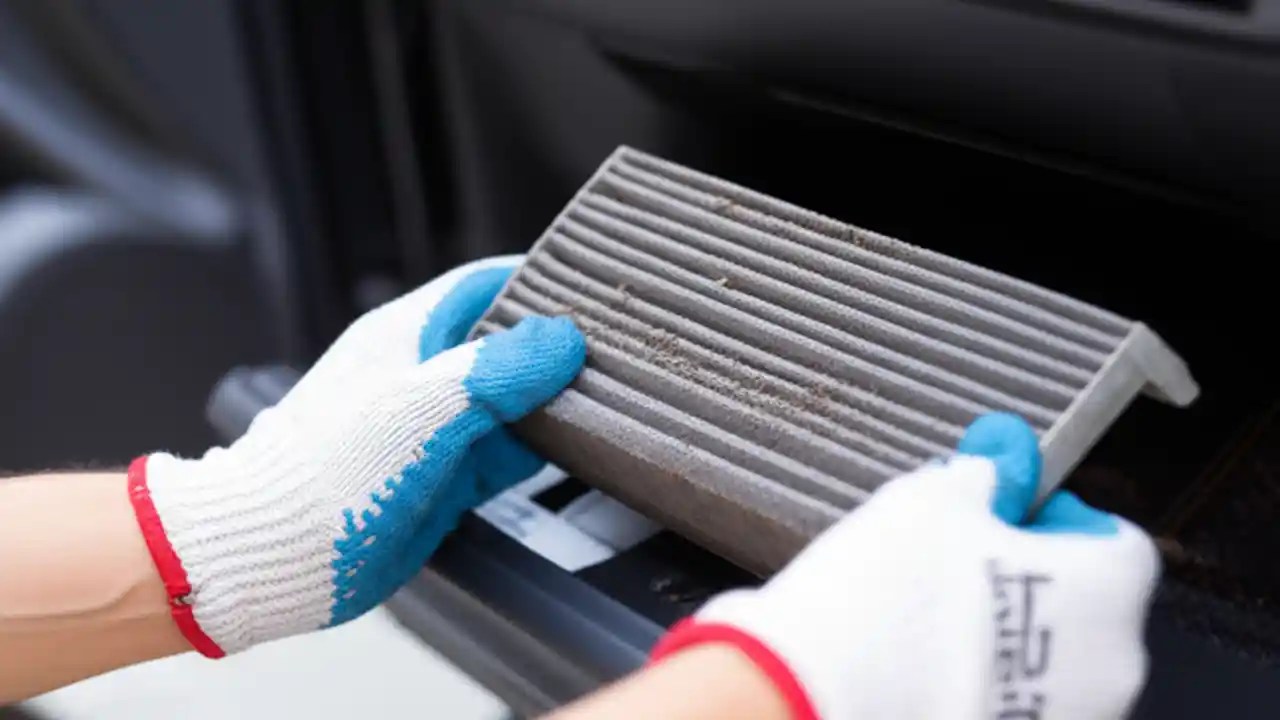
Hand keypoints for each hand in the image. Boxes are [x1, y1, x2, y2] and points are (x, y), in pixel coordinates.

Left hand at [128, 256, 584, 656]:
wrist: (278, 552)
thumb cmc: (327, 469)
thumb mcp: (424, 406)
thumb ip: (498, 370)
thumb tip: (564, 339)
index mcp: (410, 332)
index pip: (487, 283)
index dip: (539, 282)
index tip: (589, 290)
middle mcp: (426, 373)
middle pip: (508, 344)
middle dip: (556, 349)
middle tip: (611, 354)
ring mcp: (434, 427)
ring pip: (512, 402)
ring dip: (551, 403)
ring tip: (603, 401)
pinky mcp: (443, 477)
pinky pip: (504, 453)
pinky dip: (536, 450)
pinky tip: (569, 450)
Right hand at [651, 413, 1159, 719]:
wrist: (817, 690)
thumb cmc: (885, 596)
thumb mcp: (933, 498)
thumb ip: (986, 475)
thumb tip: (1003, 463)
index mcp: (1108, 591)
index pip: (1114, 540)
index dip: (1055, 521)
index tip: (1005, 516)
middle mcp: (1110, 668)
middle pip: (1089, 604)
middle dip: (1035, 579)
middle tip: (961, 563)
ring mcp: (1068, 719)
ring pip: (1054, 661)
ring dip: (1011, 633)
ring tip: (931, 618)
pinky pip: (1018, 701)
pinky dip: (986, 681)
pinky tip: (925, 663)